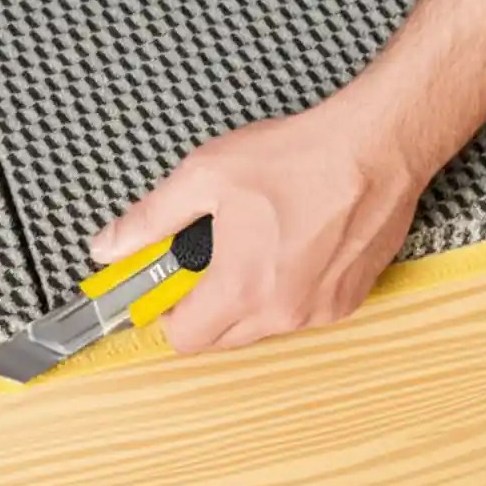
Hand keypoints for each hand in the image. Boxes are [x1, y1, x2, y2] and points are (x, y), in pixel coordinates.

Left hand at [89, 98, 427, 352]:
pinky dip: (286, 291)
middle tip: (208, 256)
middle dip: (204, 306)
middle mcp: (282, 313)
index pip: (184, 339)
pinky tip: (292, 245)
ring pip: (262, 327)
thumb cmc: (296, 157)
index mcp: (240, 289)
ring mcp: (320, 311)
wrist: (377, 146)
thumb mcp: (204, 176)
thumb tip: (107, 246)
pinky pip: (300, 313)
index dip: (167, 311)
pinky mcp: (349, 301)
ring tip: (256, 241)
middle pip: (221, 339)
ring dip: (246, 299)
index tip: (168, 283)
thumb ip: (149, 219)